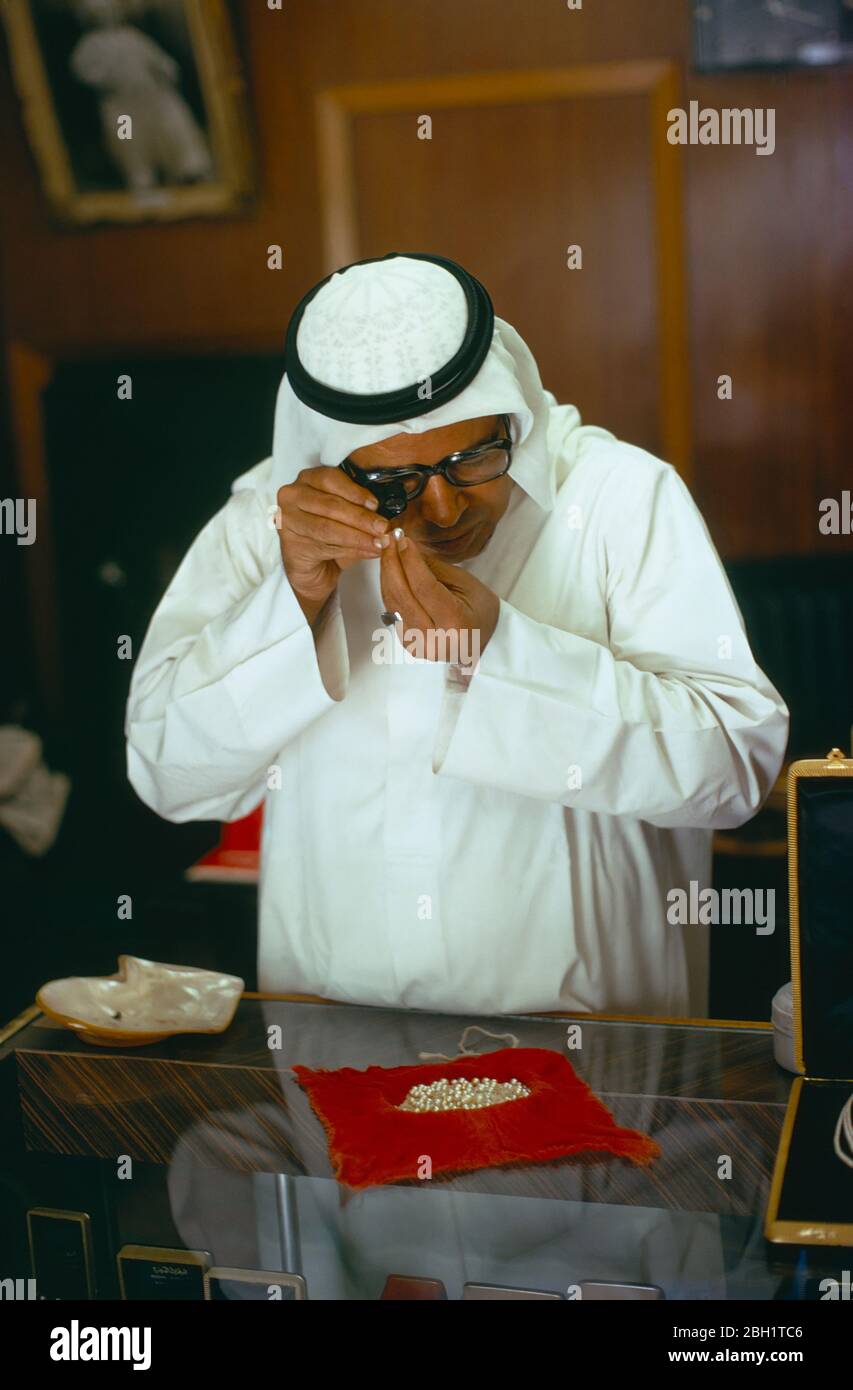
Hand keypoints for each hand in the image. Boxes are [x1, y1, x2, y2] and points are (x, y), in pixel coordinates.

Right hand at [275, 466, 390, 623]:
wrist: (311, 564)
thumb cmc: (330, 533)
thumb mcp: (345, 514)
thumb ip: (360, 508)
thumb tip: (387, 514)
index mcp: (308, 479)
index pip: (330, 479)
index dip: (355, 492)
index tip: (375, 505)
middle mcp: (292, 495)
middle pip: (330, 505)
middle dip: (361, 518)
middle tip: (382, 528)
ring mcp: (287, 519)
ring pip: (328, 528)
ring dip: (358, 537)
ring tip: (379, 543)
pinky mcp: (290, 544)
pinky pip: (325, 547)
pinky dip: (351, 551)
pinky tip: (368, 552)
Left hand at [378, 529, 499, 663]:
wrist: (483, 641)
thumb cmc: (480, 610)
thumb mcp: (465, 584)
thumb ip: (433, 568)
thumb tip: (406, 548)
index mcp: (454, 623)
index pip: (424, 587)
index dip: (409, 560)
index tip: (402, 539)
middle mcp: (433, 639)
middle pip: (402, 595)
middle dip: (391, 563)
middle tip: (388, 539)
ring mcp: (417, 645)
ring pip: (392, 602)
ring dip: (386, 573)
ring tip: (386, 549)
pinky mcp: (407, 643)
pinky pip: (392, 610)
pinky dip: (389, 587)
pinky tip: (390, 569)